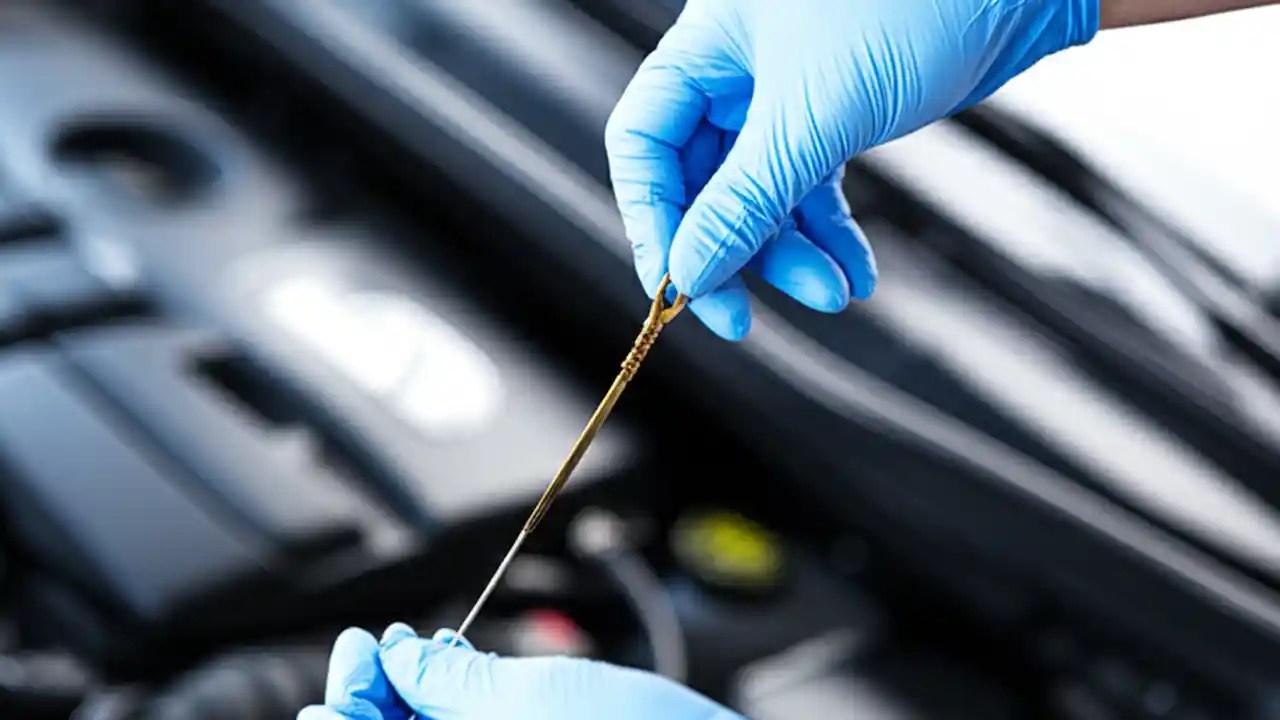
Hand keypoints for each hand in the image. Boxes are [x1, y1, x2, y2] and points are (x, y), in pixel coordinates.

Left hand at [297, 624, 742, 719]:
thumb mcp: (538, 698)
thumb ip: (455, 681)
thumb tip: (400, 657)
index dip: (347, 698)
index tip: (359, 647)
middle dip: (376, 697)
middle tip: (381, 645)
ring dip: (414, 704)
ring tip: (424, 652)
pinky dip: (457, 717)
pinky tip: (463, 680)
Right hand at [605, 0, 1098, 338]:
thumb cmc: (917, 6)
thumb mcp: (813, 116)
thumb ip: (744, 200)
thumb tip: (691, 272)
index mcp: (707, 42)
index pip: (644, 143)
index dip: (654, 221)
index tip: (679, 287)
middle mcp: (737, 67)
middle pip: (700, 179)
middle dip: (729, 250)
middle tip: (741, 316)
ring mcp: (786, 92)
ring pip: (761, 193)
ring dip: (790, 253)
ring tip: (831, 292)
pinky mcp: (836, 112)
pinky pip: (811, 187)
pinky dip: (831, 233)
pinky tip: (856, 272)